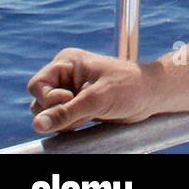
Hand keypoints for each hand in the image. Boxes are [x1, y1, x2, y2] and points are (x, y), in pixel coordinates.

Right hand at [27, 48, 158, 133]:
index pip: (37, 86)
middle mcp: (64, 76)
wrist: (151, 96)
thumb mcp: (96, 100)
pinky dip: (70, 126)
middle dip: (59, 112)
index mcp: (67, 62)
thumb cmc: (129, 88)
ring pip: (48, 115)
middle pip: (39, 102)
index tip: (71, 99)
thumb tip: (37, 124)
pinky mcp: (76, 107)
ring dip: (66, 121)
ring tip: (90, 114)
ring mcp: (69, 92)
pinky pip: (59, 122)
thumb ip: (65, 113)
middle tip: (85, 109)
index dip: (50, 98)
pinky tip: (90, 119)